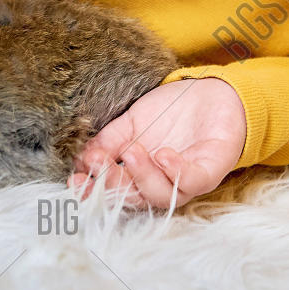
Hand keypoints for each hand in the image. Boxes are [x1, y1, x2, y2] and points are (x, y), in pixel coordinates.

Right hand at [69, 77, 245, 210]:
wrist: (213, 92)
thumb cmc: (172, 111)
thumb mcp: (132, 122)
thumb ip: (109, 141)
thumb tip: (81, 159)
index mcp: (140, 175)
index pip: (114, 190)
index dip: (93, 190)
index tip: (75, 180)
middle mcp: (162, 183)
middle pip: (135, 198)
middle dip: (114, 184)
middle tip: (99, 163)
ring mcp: (185, 180)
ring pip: (162, 195)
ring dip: (142, 176)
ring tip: (131, 152)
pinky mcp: (210, 170)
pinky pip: (193, 180)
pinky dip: (177, 171)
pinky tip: (163, 154)